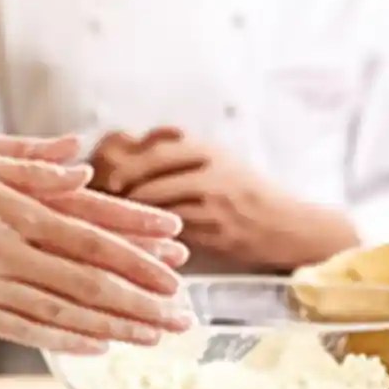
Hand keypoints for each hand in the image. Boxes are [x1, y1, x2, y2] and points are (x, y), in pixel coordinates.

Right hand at [0, 145, 193, 354]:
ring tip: (152, 337)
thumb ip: (25, 163)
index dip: (136, 255)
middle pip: (84, 280)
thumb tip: (77, 161)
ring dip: (112, 326)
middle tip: (181, 316)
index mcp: (6, 205)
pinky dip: (62, 339)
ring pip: (59, 311)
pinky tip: (95, 344)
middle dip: (139, 300)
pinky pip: (20, 328)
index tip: (174, 269)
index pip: (87, 235)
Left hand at [103, 128, 359, 268]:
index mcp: (208, 150)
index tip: (107, 174)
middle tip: (100, 198)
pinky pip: (174, 232)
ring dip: (132, 212)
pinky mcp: (216, 231)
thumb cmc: (247, 193)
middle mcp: (211, 171)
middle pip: (153, 174)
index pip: (158, 148)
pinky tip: (135, 240)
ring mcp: (214, 202)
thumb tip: (128, 148)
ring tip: (111, 219)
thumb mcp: (219, 161)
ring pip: (159, 204)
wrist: (288, 226)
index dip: (128, 160)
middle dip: (123, 186)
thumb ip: (181, 153)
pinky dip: (151, 235)